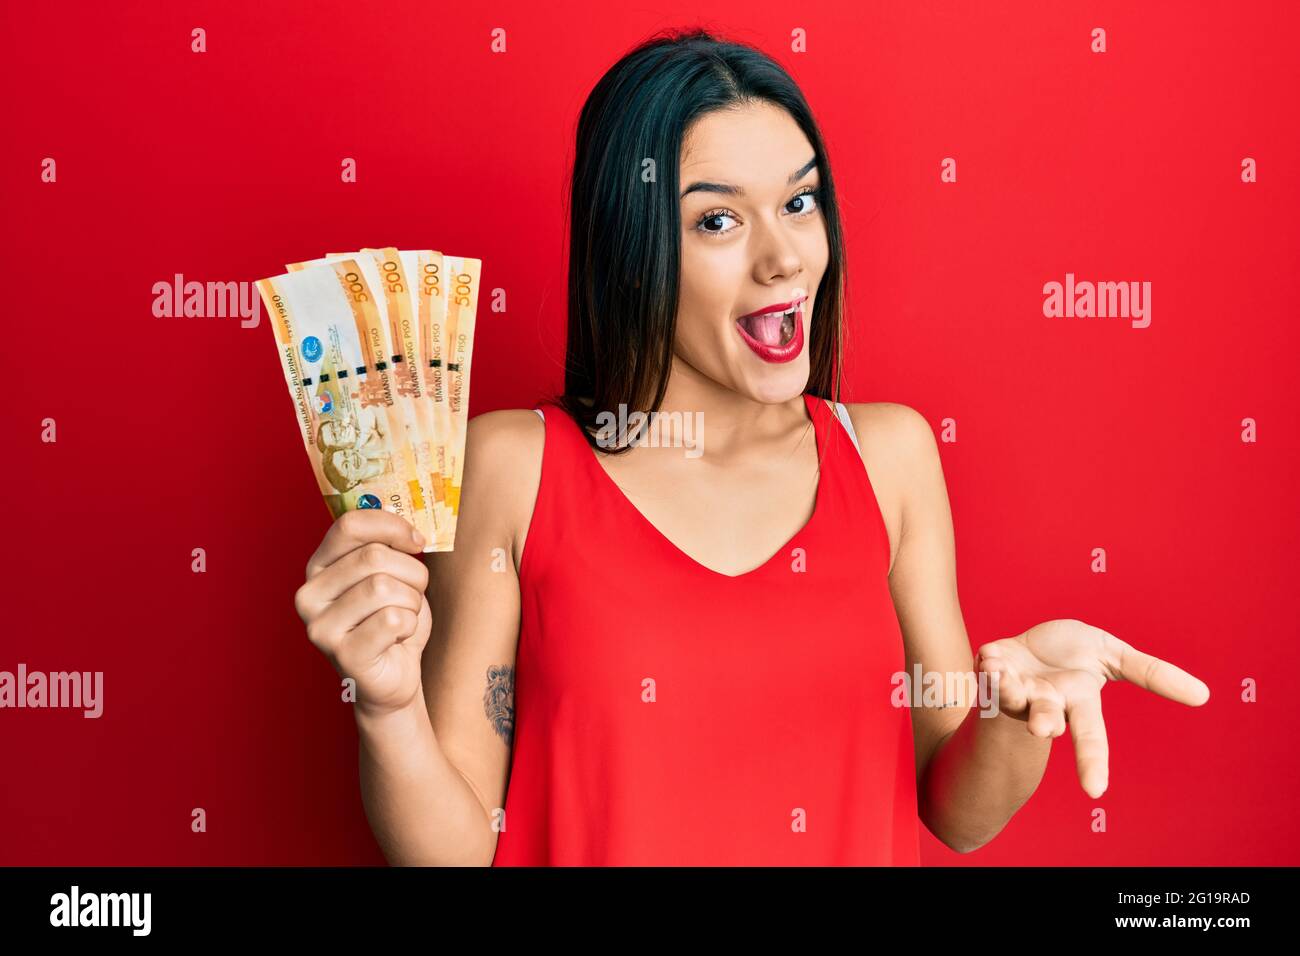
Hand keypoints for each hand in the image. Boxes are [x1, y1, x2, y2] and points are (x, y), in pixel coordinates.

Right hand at [294, 510, 431, 716]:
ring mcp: (320, 627)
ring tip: (404, 616)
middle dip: (411, 573)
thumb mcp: (390, 575)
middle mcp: (309, 595)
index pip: (349, 525)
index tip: (416, 542)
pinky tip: (398, 638)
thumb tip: (409, 527)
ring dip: (411, 601)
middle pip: (374, 557)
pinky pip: (393, 620)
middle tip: (413, 592)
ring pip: (385, 587)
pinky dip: (410, 625)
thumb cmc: (392, 620)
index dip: (391, 526)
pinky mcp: (342, 654)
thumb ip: (388, 547)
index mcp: (318, 567)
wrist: (393, 676)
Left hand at [975, 619, 1209, 797]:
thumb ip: (1153, 674)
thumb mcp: (1114, 656)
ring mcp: (1015, 686)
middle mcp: (1044, 700)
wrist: (1030, 644)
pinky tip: (990, 663)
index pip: (1090, 735)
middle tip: (1045, 730)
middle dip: (1044, 723)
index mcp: (1078, 700)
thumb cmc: (1075, 655)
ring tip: (1006, 681)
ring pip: (1011, 696)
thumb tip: (1205, 696)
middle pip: (1046, 719)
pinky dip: (988, 668)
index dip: (1093, 762)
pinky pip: (986, 668)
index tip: (1095, 793)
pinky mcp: (991, 666)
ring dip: (1009, 691)